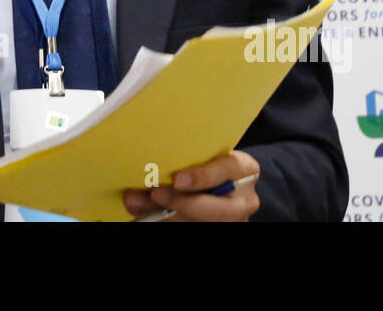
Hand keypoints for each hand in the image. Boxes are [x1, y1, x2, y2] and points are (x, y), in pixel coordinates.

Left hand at [122, 149, 259, 220]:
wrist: (223, 183)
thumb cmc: (210, 161)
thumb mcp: (210, 154)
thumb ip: (193, 156)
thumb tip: (154, 155)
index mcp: (244, 170)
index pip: (227, 169)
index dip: (201, 176)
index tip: (177, 179)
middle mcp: (243, 199)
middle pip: (215, 208)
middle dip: (181, 203)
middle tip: (154, 194)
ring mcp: (232, 219)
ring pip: (199, 223)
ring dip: (165, 216)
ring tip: (138, 203)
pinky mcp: (216, 228)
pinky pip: (190, 227)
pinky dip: (165, 220)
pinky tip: (145, 213)